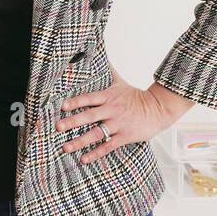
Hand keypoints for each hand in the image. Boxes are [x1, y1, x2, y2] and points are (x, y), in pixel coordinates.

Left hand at [55, 66, 191, 162]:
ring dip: (80, 141)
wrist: (159, 108)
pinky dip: (96, 153)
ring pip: (96, 133)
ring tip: (66, 147)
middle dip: (73, 122)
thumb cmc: (136, 96)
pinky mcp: (125, 136)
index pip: (89, 98)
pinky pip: (108, 146)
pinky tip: (84, 159)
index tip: (62, 106)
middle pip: (89, 116)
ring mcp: (118, 124)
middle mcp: (112, 110)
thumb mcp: (120, 83)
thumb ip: (108, 72)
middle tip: (58, 127)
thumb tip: (98, 56)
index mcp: (109, 97)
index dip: (76, 101)